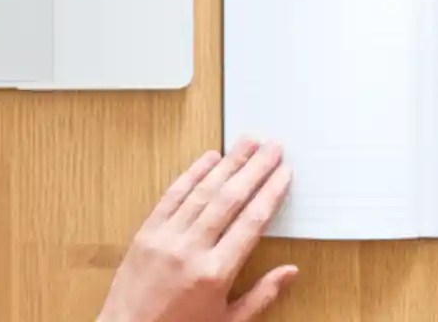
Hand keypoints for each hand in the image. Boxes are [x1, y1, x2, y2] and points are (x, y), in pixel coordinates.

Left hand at [98, 140, 296, 321]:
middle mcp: (190, 250)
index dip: (271, 194)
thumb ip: (262, 296)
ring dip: (228, 163)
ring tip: (247, 142)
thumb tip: (292, 271)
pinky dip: (192, 174)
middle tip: (274, 147)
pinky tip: (209, 158)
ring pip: (203, 192)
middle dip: (255, 169)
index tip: (284, 173)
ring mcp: (165, 238)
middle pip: (230, 199)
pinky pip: (172, 196)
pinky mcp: (146, 233)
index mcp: (215, 274)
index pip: (251, 222)